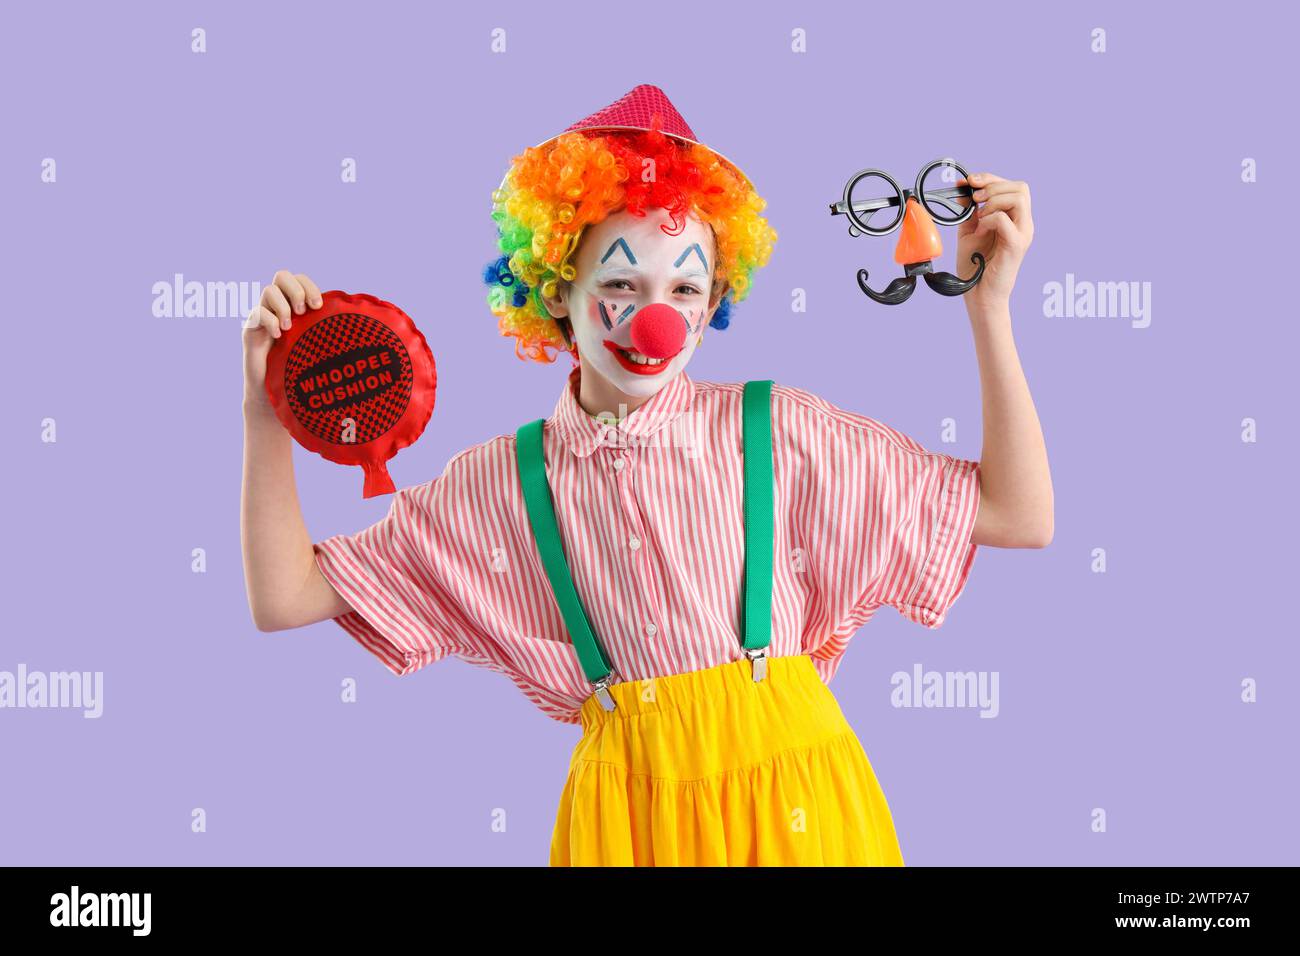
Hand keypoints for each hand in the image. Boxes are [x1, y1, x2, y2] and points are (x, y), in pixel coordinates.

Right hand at [243, 270, 323, 409]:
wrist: (275, 392)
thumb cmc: (302, 370)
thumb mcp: (320, 347)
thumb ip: (331, 332)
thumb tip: (364, 322)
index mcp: (295, 306)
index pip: (299, 279)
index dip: (309, 286)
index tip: (319, 306)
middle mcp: (278, 307)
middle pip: (281, 275)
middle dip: (296, 290)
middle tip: (304, 312)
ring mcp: (263, 317)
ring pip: (268, 290)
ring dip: (283, 306)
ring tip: (290, 327)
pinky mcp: (250, 330)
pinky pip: (256, 313)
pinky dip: (269, 320)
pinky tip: (279, 336)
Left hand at [954, 172, 1032, 311]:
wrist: (978, 294)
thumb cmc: (975, 266)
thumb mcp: (969, 231)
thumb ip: (969, 211)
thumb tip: (964, 190)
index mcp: (1014, 219)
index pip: (1012, 186)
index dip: (990, 178)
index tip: (969, 181)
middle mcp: (1023, 224)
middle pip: (1021, 187)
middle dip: (993, 185)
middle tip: (974, 199)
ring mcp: (1022, 234)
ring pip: (1018, 198)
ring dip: (993, 200)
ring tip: (979, 215)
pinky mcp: (1016, 245)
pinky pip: (1005, 219)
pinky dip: (988, 219)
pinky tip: (980, 231)